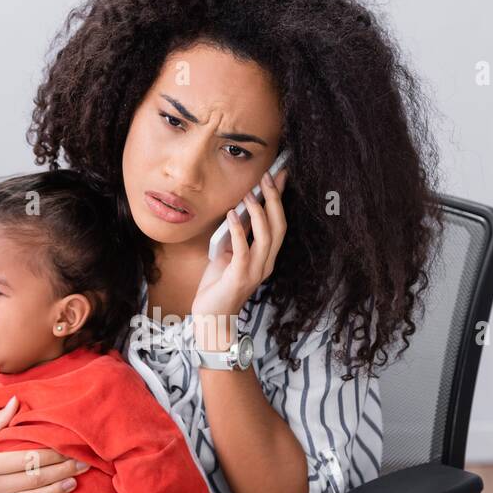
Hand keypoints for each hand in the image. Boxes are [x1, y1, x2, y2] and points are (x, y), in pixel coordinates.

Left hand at [191, 166, 287, 345]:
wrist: (211, 317)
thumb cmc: (218, 285)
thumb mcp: (229, 254)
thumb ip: (238, 235)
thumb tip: (239, 209)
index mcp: (266, 257)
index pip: (279, 223)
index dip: (280, 199)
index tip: (280, 175)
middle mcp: (266, 263)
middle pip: (279, 226)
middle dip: (274, 200)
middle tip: (266, 178)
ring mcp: (255, 271)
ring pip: (267, 236)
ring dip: (258, 212)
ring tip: (248, 194)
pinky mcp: (240, 276)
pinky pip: (243, 249)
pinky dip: (238, 230)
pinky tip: (231, 214)